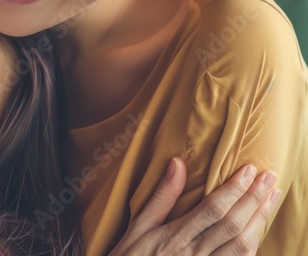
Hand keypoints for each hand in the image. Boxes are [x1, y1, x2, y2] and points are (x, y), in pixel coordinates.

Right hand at [110, 157, 280, 255]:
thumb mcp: (139, 226)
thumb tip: (177, 164)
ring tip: (270, 197)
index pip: (212, 210)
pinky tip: (258, 227)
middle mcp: (194, 254)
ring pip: (243, 245)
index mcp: (175, 237)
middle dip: (254, 199)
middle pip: (233, 225)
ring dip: (260, 219)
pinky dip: (253, 243)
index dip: (233, 189)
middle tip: (268, 177)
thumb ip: (161, 197)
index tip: (247, 170)